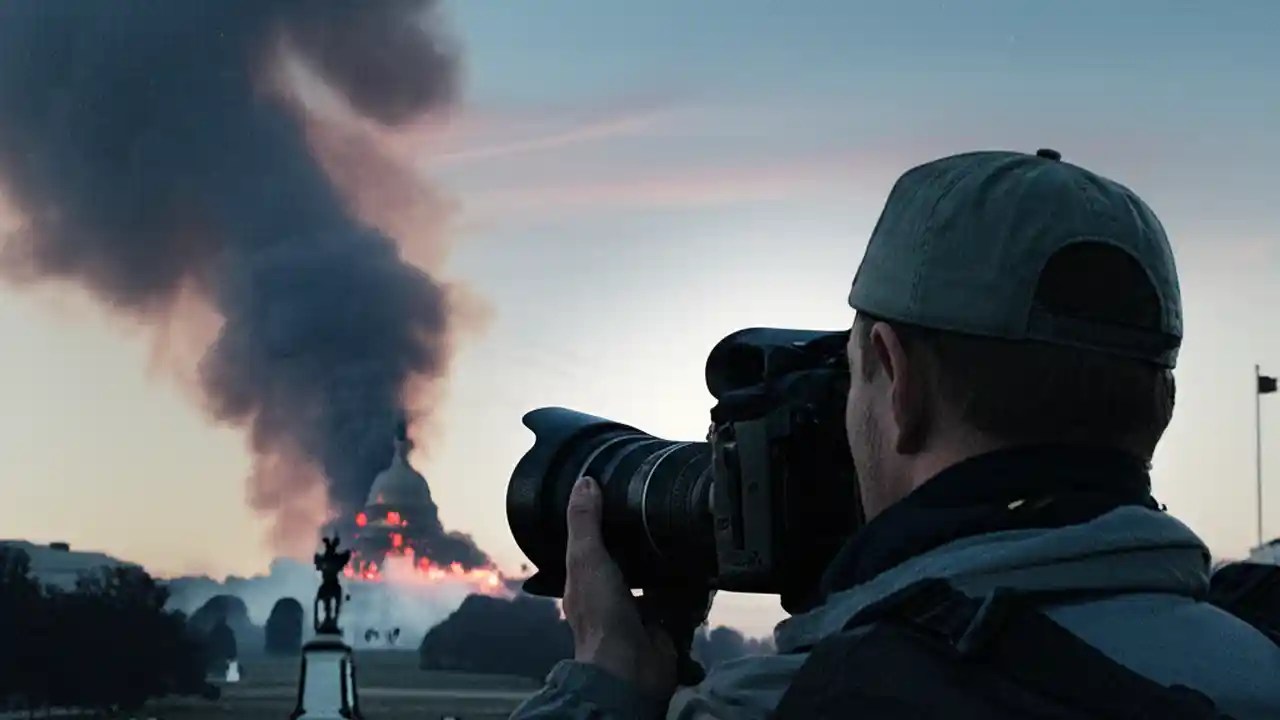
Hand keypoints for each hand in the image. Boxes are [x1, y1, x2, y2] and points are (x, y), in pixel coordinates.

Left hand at [562, 476, 676, 696]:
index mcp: (585, 579)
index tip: (618, 492)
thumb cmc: (600, 614)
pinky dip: (689, 580)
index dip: (601, 520)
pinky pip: (680, 593)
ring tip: (682, 526)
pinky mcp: (667, 619)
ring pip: (655, 574)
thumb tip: (584, 481)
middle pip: (627, 556)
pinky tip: (700, 558)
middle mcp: (610, 592)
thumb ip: (585, 522)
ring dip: (667, 557)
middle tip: (660, 505)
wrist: (631, 669)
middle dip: (641, 537)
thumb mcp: (586, 559)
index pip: (592, 542)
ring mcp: (639, 607)